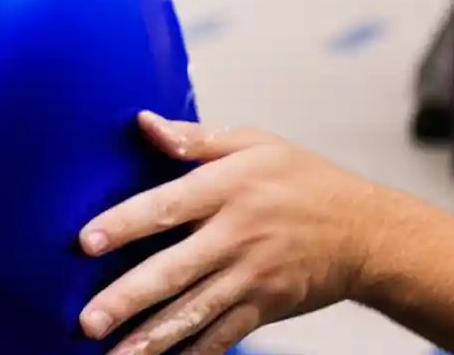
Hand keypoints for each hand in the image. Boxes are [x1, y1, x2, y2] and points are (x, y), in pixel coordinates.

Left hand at [77, 112, 386, 353]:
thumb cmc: (303, 180)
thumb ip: (194, 139)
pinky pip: (222, 335)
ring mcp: (250, 278)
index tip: (87, 241)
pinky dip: (192, 354)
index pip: (168, 206)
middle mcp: (235, 237)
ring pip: (193, 312)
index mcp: (228, 190)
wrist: (367, 232)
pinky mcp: (263, 308)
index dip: (126, 223)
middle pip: (174, 270)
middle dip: (129, 298)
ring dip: (152, 338)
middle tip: (88, 320)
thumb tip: (144, 122)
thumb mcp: (254, 144)